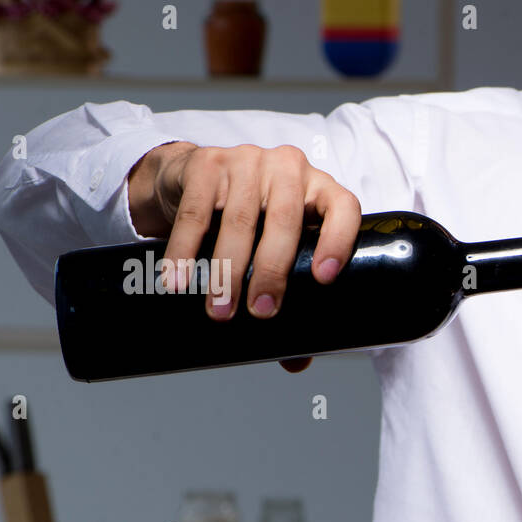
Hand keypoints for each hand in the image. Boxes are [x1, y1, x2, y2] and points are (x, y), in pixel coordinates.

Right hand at [127, 141, 362, 372]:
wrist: (196, 175)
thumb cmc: (253, 221)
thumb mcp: (275, 247)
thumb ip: (290, 294)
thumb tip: (296, 360)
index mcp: (320, 190)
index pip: (343, 208)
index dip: (339, 241)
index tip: (324, 279)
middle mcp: (289, 169)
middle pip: (285, 221)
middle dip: (271, 272)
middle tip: (260, 313)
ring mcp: (247, 161)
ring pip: (238, 220)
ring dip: (227, 270)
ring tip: (221, 310)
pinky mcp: (206, 163)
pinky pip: (195, 213)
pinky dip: (184, 251)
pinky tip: (178, 279)